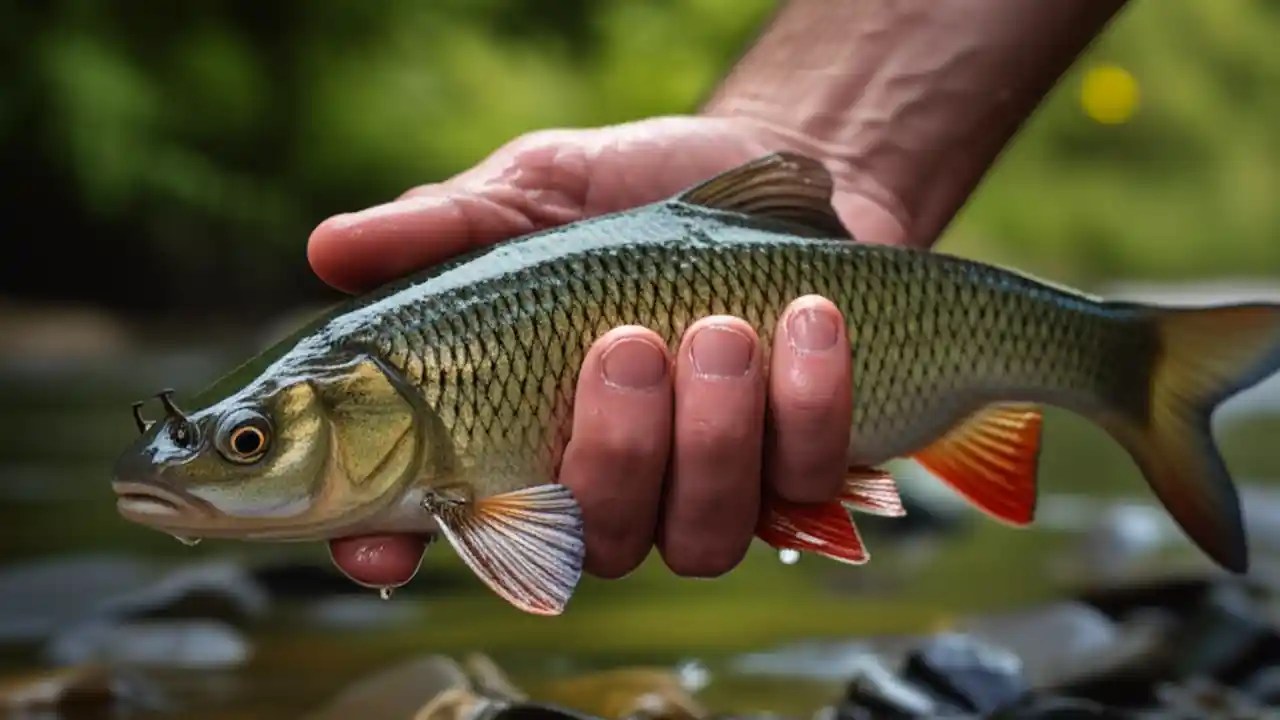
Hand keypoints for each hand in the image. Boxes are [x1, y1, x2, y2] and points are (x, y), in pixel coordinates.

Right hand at [308, 115, 907, 578]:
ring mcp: (697, 494)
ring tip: (724, 327)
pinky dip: (805, 408)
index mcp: (512, 430)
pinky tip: (808, 321)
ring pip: (694, 537)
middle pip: (586, 540)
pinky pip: (797, 489)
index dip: (393, 544)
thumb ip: (444, 226)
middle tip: (630, 340)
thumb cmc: (630, 197)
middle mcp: (597, 485)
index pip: (430, 516)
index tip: (383, 543)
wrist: (776, 180)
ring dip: (712, 435)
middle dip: (617, 449)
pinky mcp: (791, 477)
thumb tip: (328, 249)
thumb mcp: (534, 191)